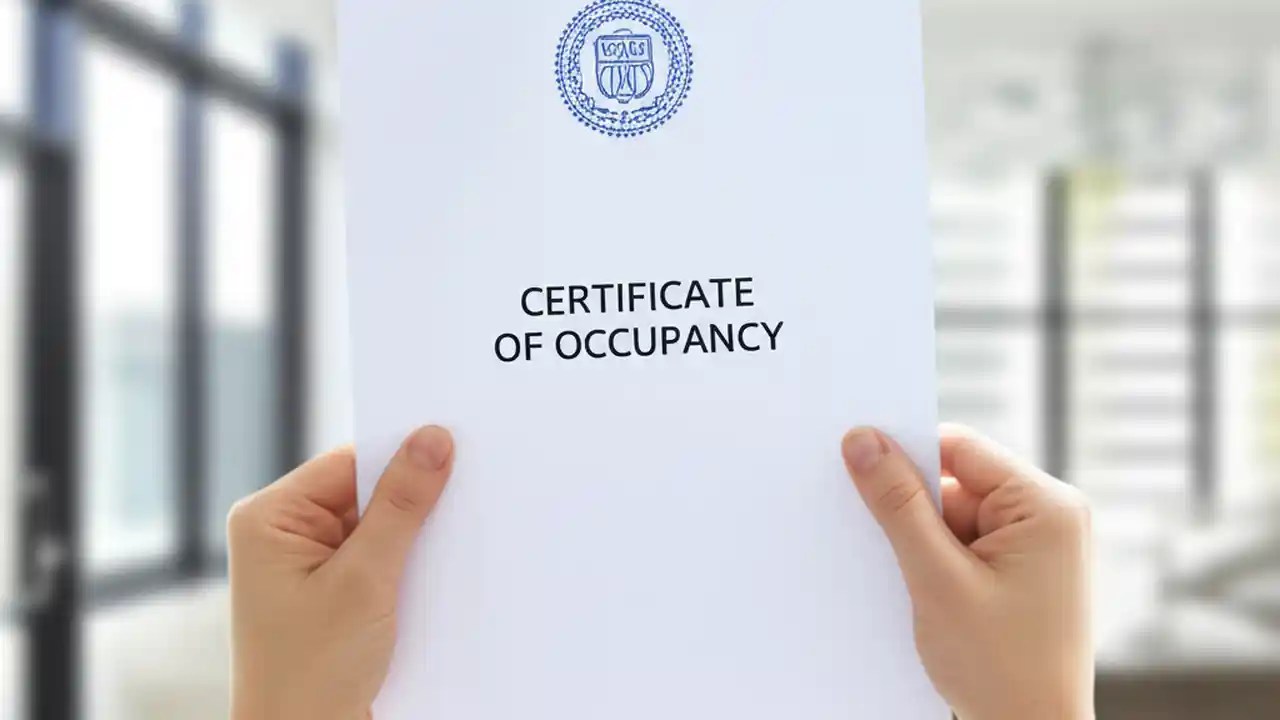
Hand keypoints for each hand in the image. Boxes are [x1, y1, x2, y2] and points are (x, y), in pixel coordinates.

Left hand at [228, 426, 454, 719]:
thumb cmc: (311, 675)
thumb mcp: (365, 581)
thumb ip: (401, 507)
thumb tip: (432, 440)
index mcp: (269, 518)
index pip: (349, 461)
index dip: (401, 457)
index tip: (454, 450)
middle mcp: (283, 535)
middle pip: (365, 491)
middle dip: (411, 503)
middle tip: (463, 500)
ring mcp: (307, 566)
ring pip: (378, 527)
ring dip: (412, 539)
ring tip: (445, 552)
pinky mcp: (331, 594)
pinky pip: (378, 559)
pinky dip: (408, 567)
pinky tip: (431, 578)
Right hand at [841, 425, 1093, 719]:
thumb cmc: (999, 668)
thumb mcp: (936, 578)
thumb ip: (898, 504)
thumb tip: (863, 440)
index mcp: (1047, 505)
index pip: (960, 448)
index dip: (908, 458)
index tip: (860, 474)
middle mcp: (1054, 515)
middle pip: (957, 481)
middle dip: (917, 514)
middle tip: (901, 557)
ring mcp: (1044, 545)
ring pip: (958, 515)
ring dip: (928, 544)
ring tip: (928, 591)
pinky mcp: (1029, 569)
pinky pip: (971, 543)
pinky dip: (942, 563)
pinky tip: (937, 598)